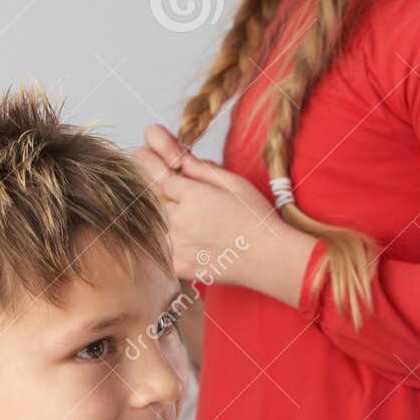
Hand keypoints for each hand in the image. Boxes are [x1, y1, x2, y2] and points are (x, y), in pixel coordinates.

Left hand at [130, 124, 316, 306]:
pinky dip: (173, 242)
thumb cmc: (256, 218)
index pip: (156, 174)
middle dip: (165, 193)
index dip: (153, 164)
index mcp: (192, 197)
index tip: (149, 157)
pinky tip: (196, 241)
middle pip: (153, 199)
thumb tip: (171, 152)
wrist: (270, 259)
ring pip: (156, 224)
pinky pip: (163, 248)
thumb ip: (196, 167)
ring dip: (168, 218)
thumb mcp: (231, 182)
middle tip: (192, 199)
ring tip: (200, 223)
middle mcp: (179, 222)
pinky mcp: (178, 267)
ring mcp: (177, 247)